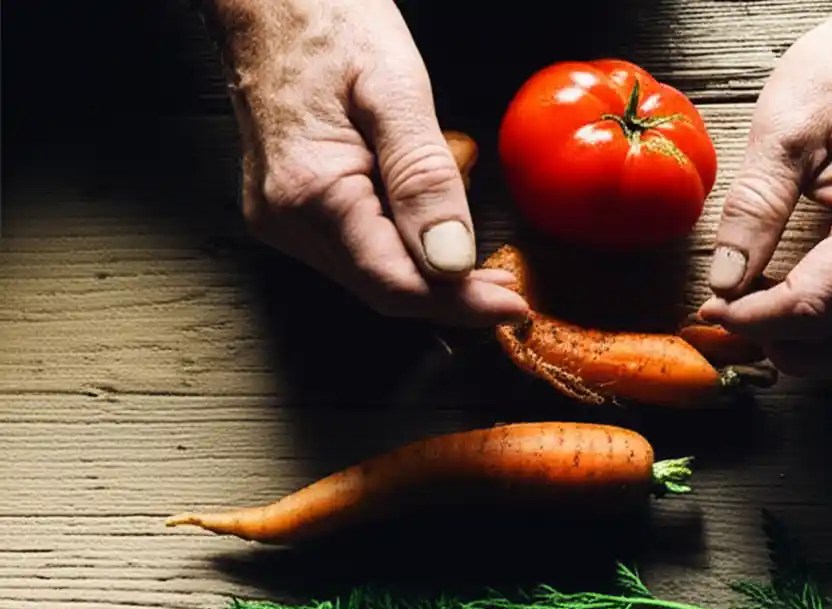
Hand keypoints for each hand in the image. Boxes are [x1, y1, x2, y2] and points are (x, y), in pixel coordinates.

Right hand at [206, 0, 526, 324]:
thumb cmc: (329, 25)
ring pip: (373, 275)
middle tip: (509, 291)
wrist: (270, 1)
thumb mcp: (394, 91)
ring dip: (433, 277)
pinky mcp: (292, 210)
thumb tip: (452, 261)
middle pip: (384, 289)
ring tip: (485, 265)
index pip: (395, 284)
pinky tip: (439, 235)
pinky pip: (360, 250)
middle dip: (452, 297)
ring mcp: (284, 219)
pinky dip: (406, 251)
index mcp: (311, 194)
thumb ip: (424, 178)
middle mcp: (287, 221)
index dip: (460, 305)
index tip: (514, 308)